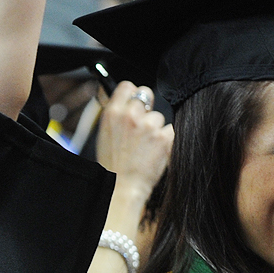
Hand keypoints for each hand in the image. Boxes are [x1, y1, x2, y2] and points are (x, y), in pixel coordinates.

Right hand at [96, 82, 172, 197]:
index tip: (134, 101)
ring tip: (145, 146)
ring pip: (158, 116)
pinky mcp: (164, 138)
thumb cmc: (112, 165)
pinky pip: (170, 130)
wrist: (122, 186)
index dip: (132, 93)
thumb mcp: (104, 135)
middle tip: (143, 124)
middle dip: (146, 107)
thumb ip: (115, 116)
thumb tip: (124, 102)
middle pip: (146, 94)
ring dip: (155, 128)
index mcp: (113, 113)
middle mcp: (131, 116)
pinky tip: (155, 151)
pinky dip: (165, 140)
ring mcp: (149, 126)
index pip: (128, 86)